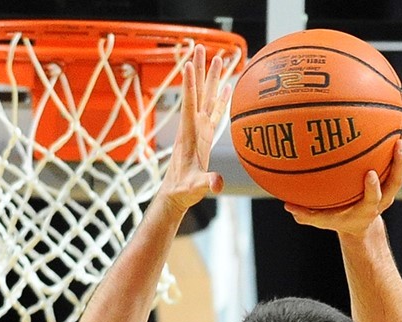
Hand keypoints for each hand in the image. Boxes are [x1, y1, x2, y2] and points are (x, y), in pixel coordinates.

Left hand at [157, 45, 234, 212]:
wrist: (176, 193)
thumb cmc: (183, 191)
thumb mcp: (195, 188)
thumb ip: (206, 184)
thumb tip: (217, 183)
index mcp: (189, 135)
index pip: (189, 105)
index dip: (190, 85)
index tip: (189, 63)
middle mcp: (193, 127)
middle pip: (197, 93)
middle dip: (199, 70)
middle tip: (201, 47)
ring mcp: (199, 129)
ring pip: (206, 97)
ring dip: (211, 78)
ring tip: (218, 57)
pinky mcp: (205, 135)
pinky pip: (215, 111)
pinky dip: (220, 97)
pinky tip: (225, 86)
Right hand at [286, 118, 401, 234]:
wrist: (361, 223)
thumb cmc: (340, 219)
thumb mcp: (322, 220)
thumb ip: (306, 214)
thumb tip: (286, 206)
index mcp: (368, 208)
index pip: (373, 198)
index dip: (374, 188)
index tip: (370, 174)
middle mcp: (384, 197)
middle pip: (397, 179)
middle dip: (399, 162)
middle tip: (398, 142)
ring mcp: (391, 186)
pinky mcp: (393, 176)